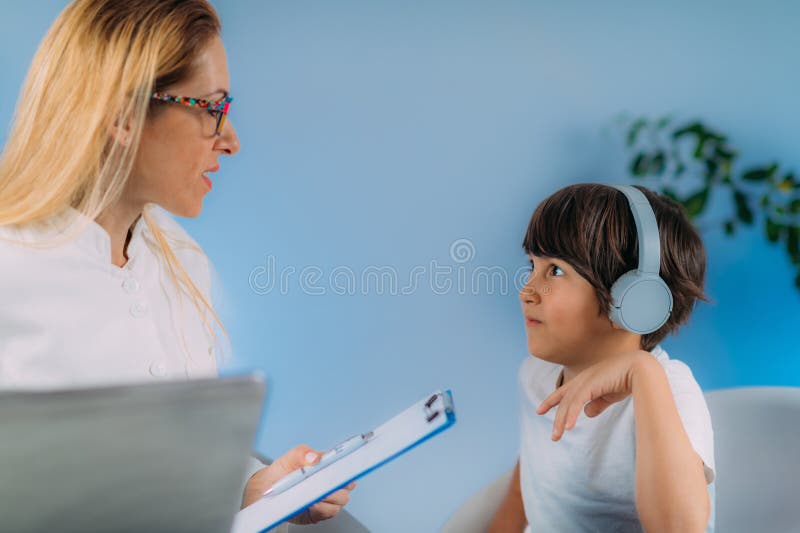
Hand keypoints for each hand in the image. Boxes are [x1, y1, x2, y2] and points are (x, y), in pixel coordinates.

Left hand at [241, 444, 356, 523]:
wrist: (268, 489)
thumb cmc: (283, 471)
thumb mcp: (291, 457)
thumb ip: (303, 453)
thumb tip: (315, 458)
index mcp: (328, 466)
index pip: (347, 466)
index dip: (347, 468)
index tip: (341, 469)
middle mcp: (331, 482)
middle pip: (347, 486)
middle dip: (337, 485)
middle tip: (324, 483)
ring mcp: (327, 498)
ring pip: (341, 500)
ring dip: (329, 498)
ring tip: (315, 494)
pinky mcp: (320, 513)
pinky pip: (329, 512)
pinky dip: (322, 508)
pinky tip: (312, 503)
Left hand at [536, 350, 651, 440]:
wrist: (640, 369)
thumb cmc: (628, 380)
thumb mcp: (609, 395)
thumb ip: (597, 403)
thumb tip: (587, 414)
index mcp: (586, 380)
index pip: (564, 392)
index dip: (552, 401)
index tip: (540, 410)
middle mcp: (582, 379)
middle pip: (564, 399)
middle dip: (556, 416)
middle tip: (554, 436)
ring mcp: (585, 380)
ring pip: (568, 403)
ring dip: (561, 421)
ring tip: (556, 436)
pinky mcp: (590, 384)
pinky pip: (577, 402)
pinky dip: (571, 414)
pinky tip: (568, 427)